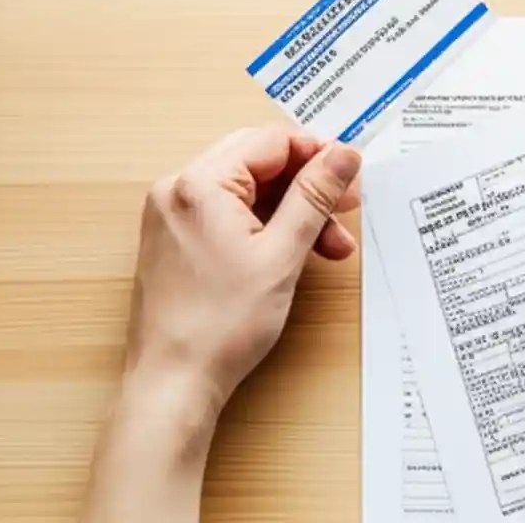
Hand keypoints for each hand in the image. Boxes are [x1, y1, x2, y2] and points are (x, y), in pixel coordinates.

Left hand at [126, 126, 361, 411]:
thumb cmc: (220, 325)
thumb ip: (314, 197)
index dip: (317, 154)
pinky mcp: (176, 241)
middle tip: (347, 208)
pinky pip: (229, 215)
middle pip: (258, 163)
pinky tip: (296, 252)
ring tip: (331, 246)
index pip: (269, 141)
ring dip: (293, 211)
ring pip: (248, 192)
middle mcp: (178, 190)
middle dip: (308, 186)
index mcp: (199, 184)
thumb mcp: (282, 254)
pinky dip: (266, 227)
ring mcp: (173, 216)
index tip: (351, 176)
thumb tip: (343, 155)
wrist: (173, 383)